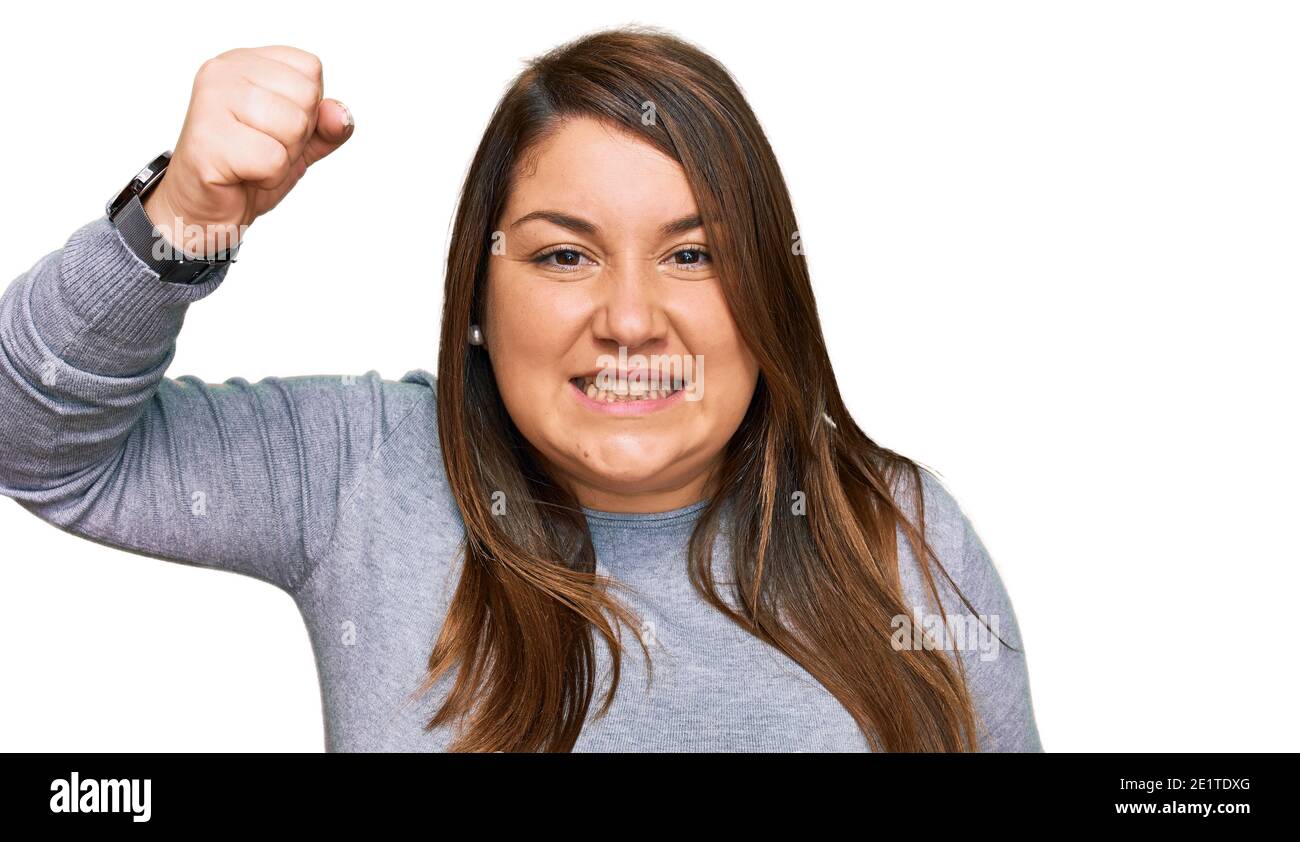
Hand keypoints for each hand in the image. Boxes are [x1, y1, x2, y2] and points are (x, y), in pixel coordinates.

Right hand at [143, 46, 352, 256]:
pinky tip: (241, 175)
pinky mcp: (207, 139)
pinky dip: (267, 178)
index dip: (307, 109)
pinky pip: (272, 159)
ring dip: (281, 158)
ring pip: (292, 126)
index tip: (272, 128)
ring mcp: (210, 101)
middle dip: (296, 136)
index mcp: (244, 61)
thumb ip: (327, 126)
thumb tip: (340, 115)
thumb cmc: (247, 169)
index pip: (310, 68)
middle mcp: (223, 71)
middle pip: (306, 96)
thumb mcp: (299, 142)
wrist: (204, 209)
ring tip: (250, 161)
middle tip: (260, 148)